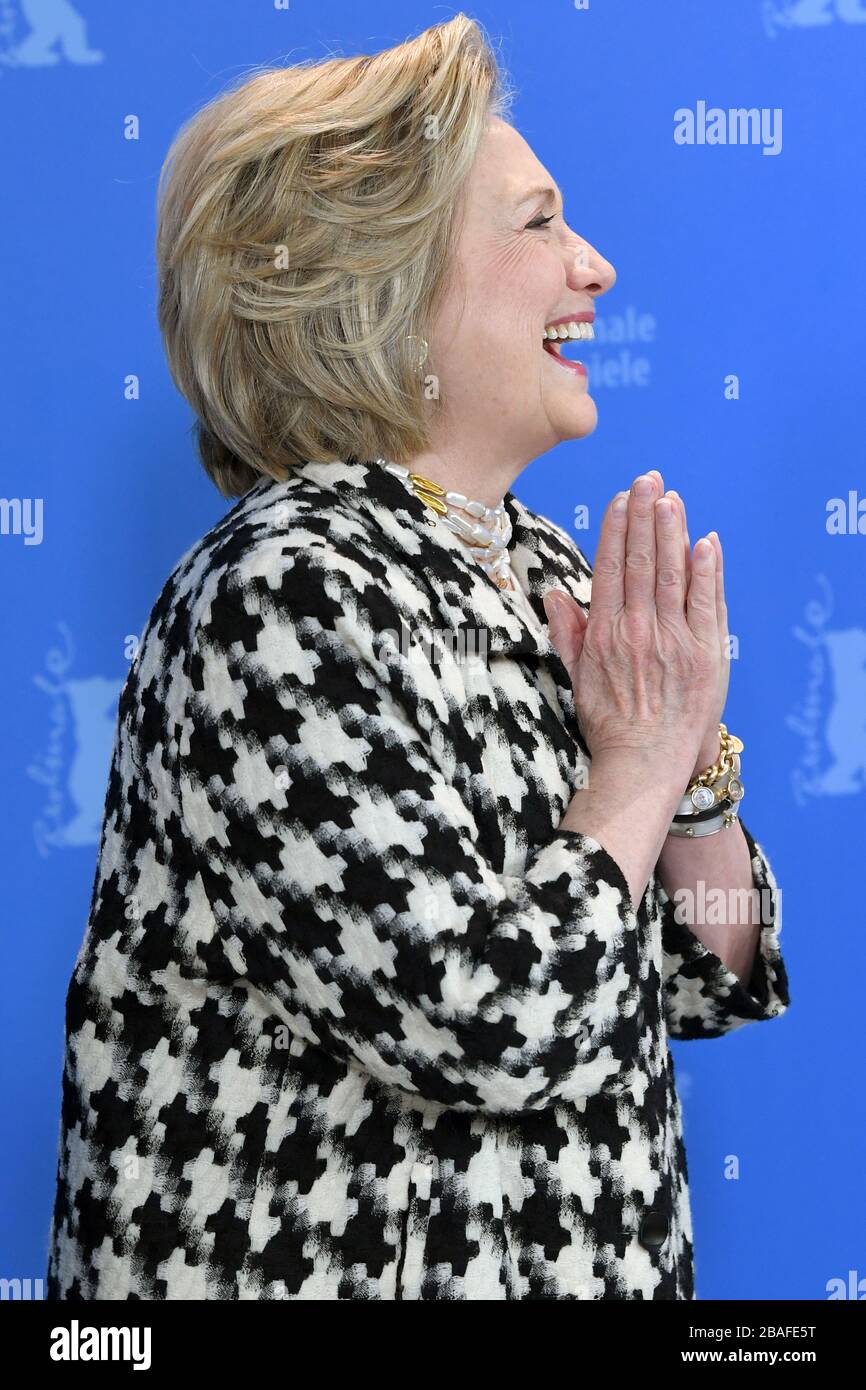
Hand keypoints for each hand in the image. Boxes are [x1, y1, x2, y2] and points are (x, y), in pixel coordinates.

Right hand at [543, 469, 725, 780]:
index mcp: (605, 632)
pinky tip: (705, 541)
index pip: (610, 566)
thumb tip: (554, 594)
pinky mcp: (705, 653)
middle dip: (645, 515)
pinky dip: (707, 570)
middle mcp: (638, 629)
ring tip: (671, 497)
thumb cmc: (609, 723)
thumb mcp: (575, 677)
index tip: (621, 499)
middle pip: (643, 560)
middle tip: (649, 480)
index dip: (617, 528)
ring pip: (673, 573)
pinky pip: (707, 602)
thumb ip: (567, 632)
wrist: (644, 763)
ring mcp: (674, 640)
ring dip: (673, 531)